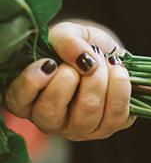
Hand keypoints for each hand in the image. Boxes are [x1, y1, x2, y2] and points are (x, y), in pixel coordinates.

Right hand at [3, 22, 134, 140]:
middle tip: (84, 60)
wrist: (110, 54)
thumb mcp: (69, 33)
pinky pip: (117, 113)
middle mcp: (49, 120)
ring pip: (87, 111)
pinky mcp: (109, 126)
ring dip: (99, 78)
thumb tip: (83, 58)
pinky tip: (118, 71)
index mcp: (28, 98)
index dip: (32, 81)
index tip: (50, 62)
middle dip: (72, 76)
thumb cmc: (80, 47)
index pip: (18, 100)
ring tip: (103, 61)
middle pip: (51, 110)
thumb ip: (68, 41)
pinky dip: (120, 86)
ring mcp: (79, 128)